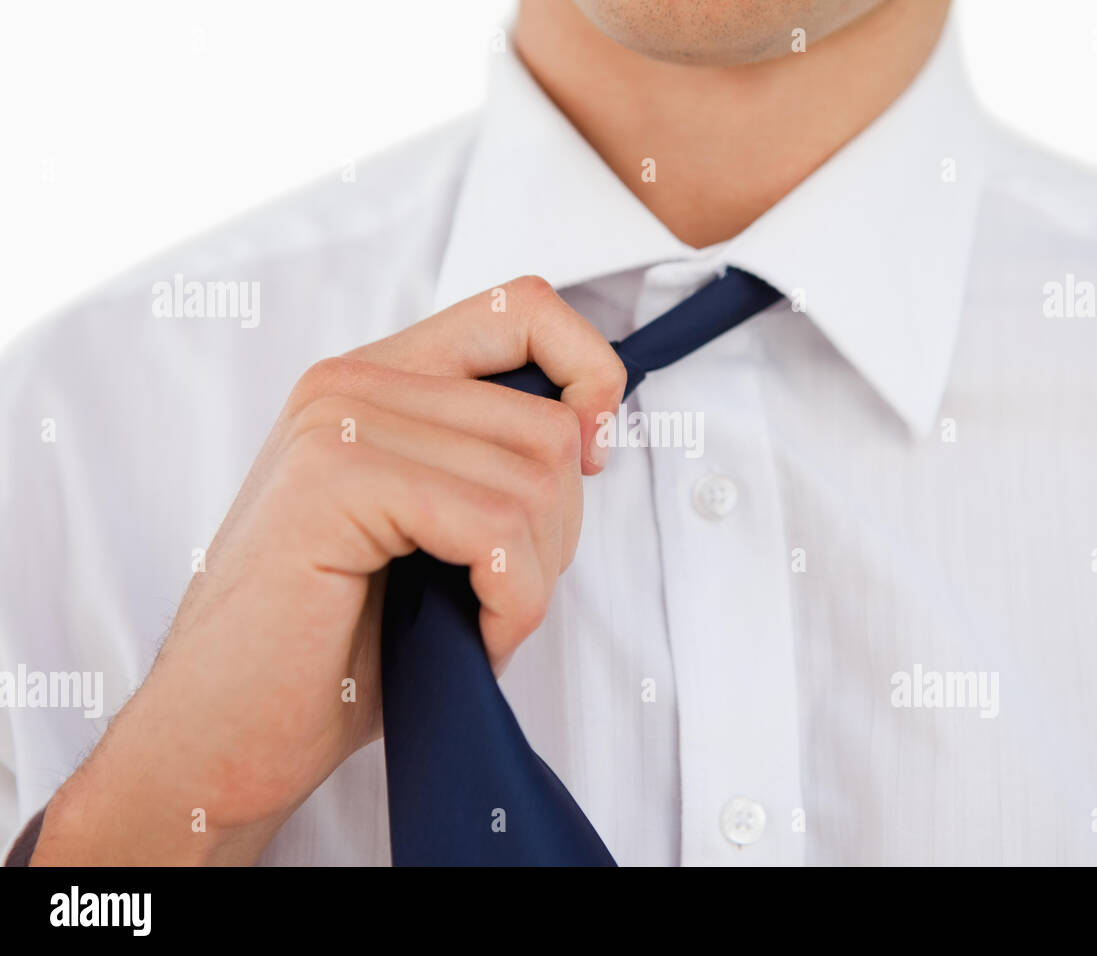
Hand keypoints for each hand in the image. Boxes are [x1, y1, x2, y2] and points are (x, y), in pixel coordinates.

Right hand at [31, 276, 624, 864]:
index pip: (523, 310)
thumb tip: (592, 426)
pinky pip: (497, 529)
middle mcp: (352, 382)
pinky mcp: (333, 481)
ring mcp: (337, 422)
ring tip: (474, 619)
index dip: (588, 375)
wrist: (218, 733)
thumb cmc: (332, 648)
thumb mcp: (432, 530)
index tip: (588, 459)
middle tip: (501, 590)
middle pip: (549, 422)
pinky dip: (511, 603)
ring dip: (532, 576)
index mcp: (377, 381)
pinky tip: (471, 637)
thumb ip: (491, 458)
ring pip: (535, 477)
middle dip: (558, 528)